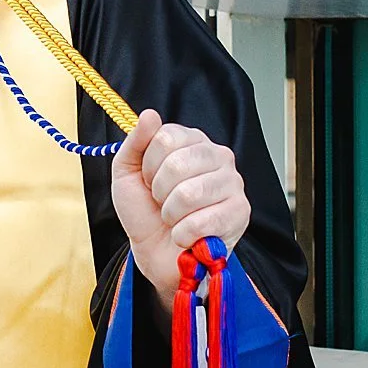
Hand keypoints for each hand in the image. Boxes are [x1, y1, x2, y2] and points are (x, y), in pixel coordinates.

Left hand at [112, 109, 250, 301]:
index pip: (165, 138)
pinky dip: (183, 234)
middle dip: (158, 191)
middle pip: (177, 164)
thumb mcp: (127, 172)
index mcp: (191, 140)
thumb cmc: (144, 210)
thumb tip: (150, 115)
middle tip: (162, 202)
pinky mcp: (240, 212)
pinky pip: (204, 221)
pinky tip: (186, 235)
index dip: (148, 165)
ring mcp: (233, 182)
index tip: (148, 180)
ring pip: (189, 193)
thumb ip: (136, 142)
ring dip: (170, 214)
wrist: (155, 252)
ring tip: (174, 218)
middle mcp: (218, 155)